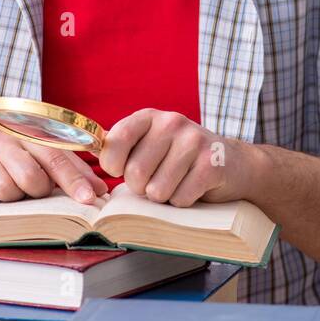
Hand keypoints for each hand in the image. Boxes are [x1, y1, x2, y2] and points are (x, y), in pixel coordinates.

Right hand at [0, 124, 108, 205]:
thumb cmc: (13, 156)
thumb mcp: (40, 154)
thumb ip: (71, 168)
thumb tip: (100, 190)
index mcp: (27, 128)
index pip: (56, 156)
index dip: (74, 179)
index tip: (89, 200)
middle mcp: (2, 136)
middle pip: (31, 177)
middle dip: (38, 192)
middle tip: (33, 191)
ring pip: (6, 190)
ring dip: (12, 199)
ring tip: (9, 190)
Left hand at [97, 109, 256, 206]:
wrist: (234, 164)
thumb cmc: (181, 160)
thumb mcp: (151, 144)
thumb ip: (121, 148)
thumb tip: (84, 153)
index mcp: (150, 117)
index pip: (114, 142)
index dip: (113, 167)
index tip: (122, 171)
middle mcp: (171, 122)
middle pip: (135, 174)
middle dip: (142, 189)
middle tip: (158, 181)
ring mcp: (194, 141)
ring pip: (158, 190)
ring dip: (164, 197)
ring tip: (177, 183)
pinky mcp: (213, 163)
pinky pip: (180, 199)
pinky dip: (184, 203)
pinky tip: (194, 188)